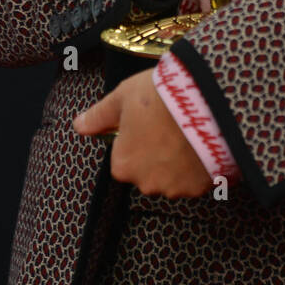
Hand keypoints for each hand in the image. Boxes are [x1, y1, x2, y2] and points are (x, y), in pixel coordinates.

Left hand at [73, 70, 214, 197]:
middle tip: (170, 125)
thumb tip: (79, 125)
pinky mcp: (202, 187)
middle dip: (157, 153)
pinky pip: (197, 179)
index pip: (124, 157)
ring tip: (189, 131)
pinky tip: (204, 142)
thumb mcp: (123, 97)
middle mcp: (147, 183)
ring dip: (179, 160)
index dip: (137, 137)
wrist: (206, 99)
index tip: (149, 121)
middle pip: (148, 170)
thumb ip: (98, 116)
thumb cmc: (160, 96)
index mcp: (124, 164)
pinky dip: (199, 165)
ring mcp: (176, 187)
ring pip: (173, 176)